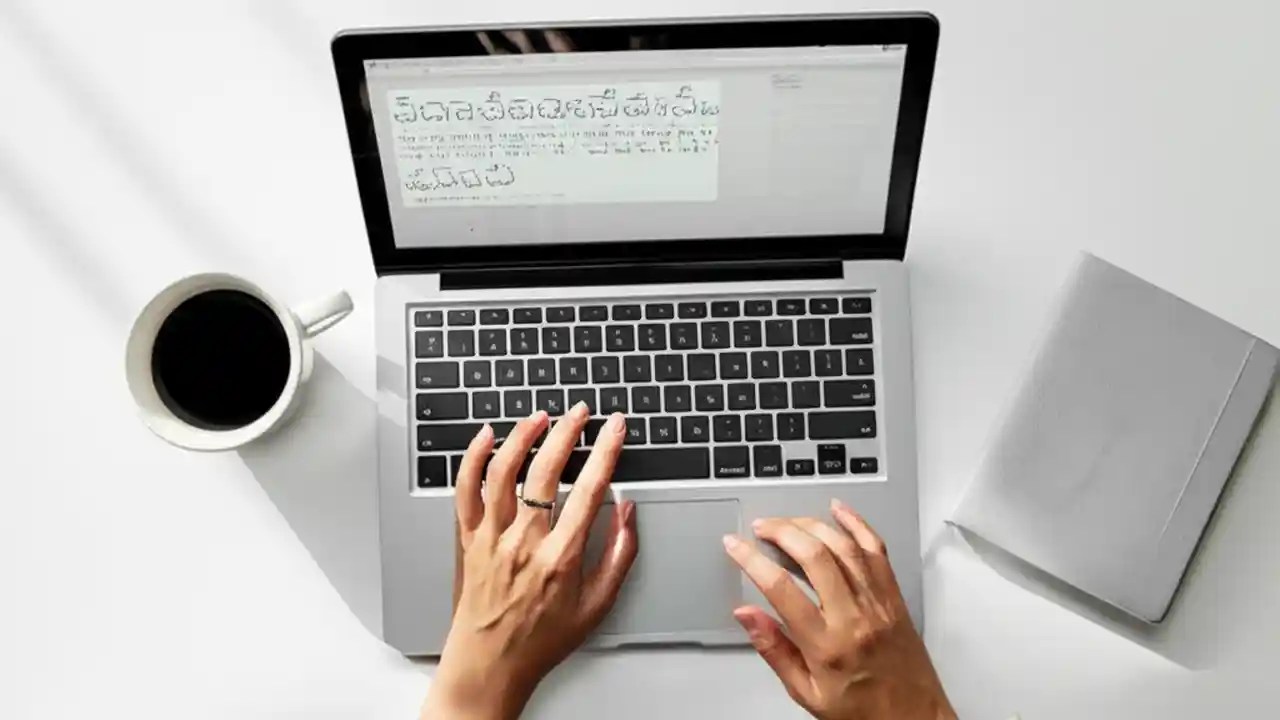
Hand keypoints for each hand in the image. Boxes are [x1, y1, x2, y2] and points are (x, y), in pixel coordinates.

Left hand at [421, 406, 637, 719]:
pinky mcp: (468, 540)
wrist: (490, 664)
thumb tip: (628, 512)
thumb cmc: (542, 639)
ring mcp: (491, 538)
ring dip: (524, 436)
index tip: (615, 428)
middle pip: (545, 471)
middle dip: (568, 432)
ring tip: (542, 416)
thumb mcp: (597, 605)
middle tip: (582, 412)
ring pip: (503, 472)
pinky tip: (487, 437)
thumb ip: (619, 555)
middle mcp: (523, 543)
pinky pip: (465, 491)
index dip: (606, 452)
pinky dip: (473, 459)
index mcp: (560, 558)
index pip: (588, 490)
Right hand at [723, 500, 954, 719]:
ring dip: (811, 524)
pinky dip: (857, 524)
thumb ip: (774, 650)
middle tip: (760, 528)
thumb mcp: (806, 693)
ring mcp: (877, 603)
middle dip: (781, 531)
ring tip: (787, 521)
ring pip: (844, 546)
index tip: (734, 546)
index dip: (751, 560)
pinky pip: (876, 549)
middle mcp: (854, 617)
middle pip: (814, 555)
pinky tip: (838, 510)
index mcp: (826, 645)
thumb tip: (746, 615)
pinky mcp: (894, 596)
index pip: (781, 589)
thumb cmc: (863, 712)